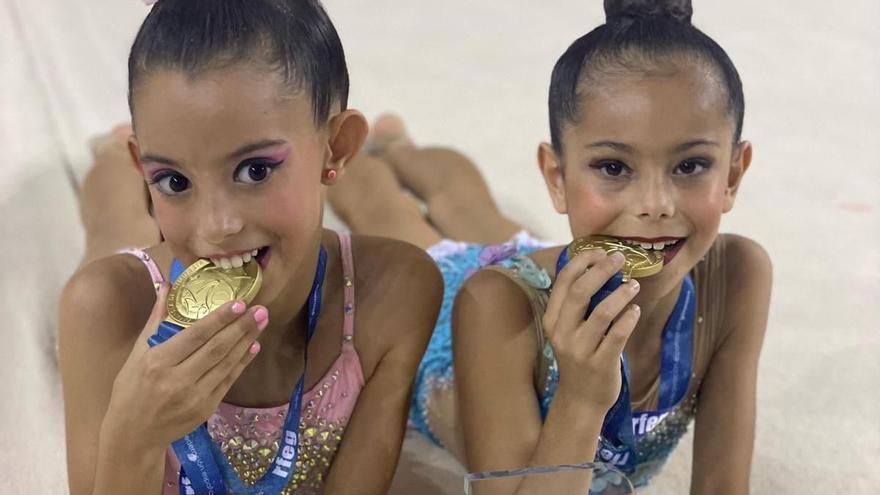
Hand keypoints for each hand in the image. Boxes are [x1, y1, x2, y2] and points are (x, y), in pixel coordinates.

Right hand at [102, 283, 266, 450]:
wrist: (133, 435)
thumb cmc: (131, 389)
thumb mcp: (137, 353)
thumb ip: (156, 319)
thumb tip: (168, 286)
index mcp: (158, 362)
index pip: (196, 335)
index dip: (219, 318)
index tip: (240, 302)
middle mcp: (178, 379)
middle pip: (217, 348)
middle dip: (241, 327)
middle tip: (260, 309)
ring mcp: (195, 396)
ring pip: (226, 363)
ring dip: (247, 341)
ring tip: (261, 322)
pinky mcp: (206, 408)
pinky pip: (229, 380)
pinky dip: (242, 362)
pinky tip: (253, 346)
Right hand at [542, 249, 640, 410]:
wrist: (581, 399)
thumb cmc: (579, 357)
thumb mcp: (567, 330)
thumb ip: (576, 304)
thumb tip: (598, 267)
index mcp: (552, 320)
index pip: (563, 282)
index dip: (581, 261)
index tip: (599, 251)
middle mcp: (562, 333)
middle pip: (579, 292)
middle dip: (601, 270)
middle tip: (619, 258)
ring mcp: (580, 350)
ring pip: (601, 312)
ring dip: (620, 294)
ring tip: (633, 285)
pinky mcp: (601, 364)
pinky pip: (617, 335)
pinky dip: (628, 318)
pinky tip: (635, 310)